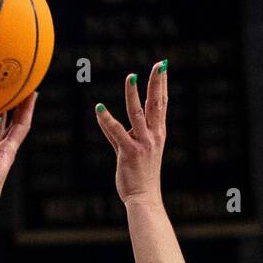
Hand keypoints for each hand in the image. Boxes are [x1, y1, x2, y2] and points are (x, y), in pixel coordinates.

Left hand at [95, 60, 168, 204]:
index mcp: (157, 134)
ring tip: (130, 77)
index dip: (163, 84)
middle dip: (157, 83)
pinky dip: (106, 120)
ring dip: (133, 94)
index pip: (162, 104)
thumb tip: (106, 120)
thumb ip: (122, 135)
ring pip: (137, 114)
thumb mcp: (136, 152)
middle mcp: (153, 136)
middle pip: (156, 104)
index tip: (163, 66)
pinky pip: (116, 132)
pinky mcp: (128, 153)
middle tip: (159, 64)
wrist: (144, 198)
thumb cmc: (141, 177)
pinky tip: (99, 108)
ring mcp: (142, 145)